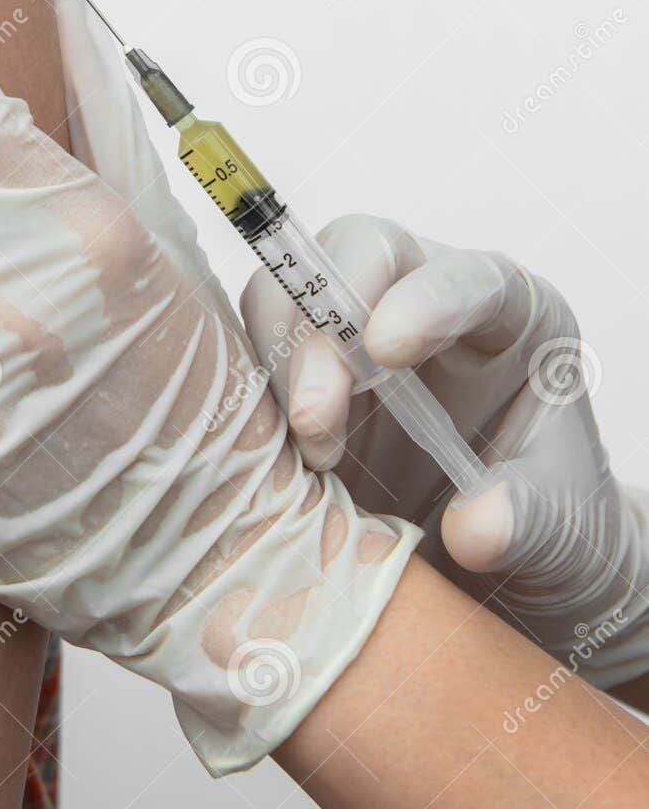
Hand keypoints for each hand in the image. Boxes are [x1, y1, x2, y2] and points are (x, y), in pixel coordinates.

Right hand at [241, 216, 648, 682]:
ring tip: (312, 457)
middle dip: (327, 325)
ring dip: (282, 366)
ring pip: (288, 292)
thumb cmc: (547, 521)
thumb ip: (531, 521)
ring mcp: (353, 327)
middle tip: (318, 417)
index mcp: (514, 315)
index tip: (389, 348)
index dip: (425, 299)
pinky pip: (249, 349)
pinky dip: (244, 396)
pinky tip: (267, 455)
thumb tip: (477, 527)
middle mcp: (427, 297)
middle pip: (360, 253)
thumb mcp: (564, 532)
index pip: (467, 276)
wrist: (502, 556)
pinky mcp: (298, 368)